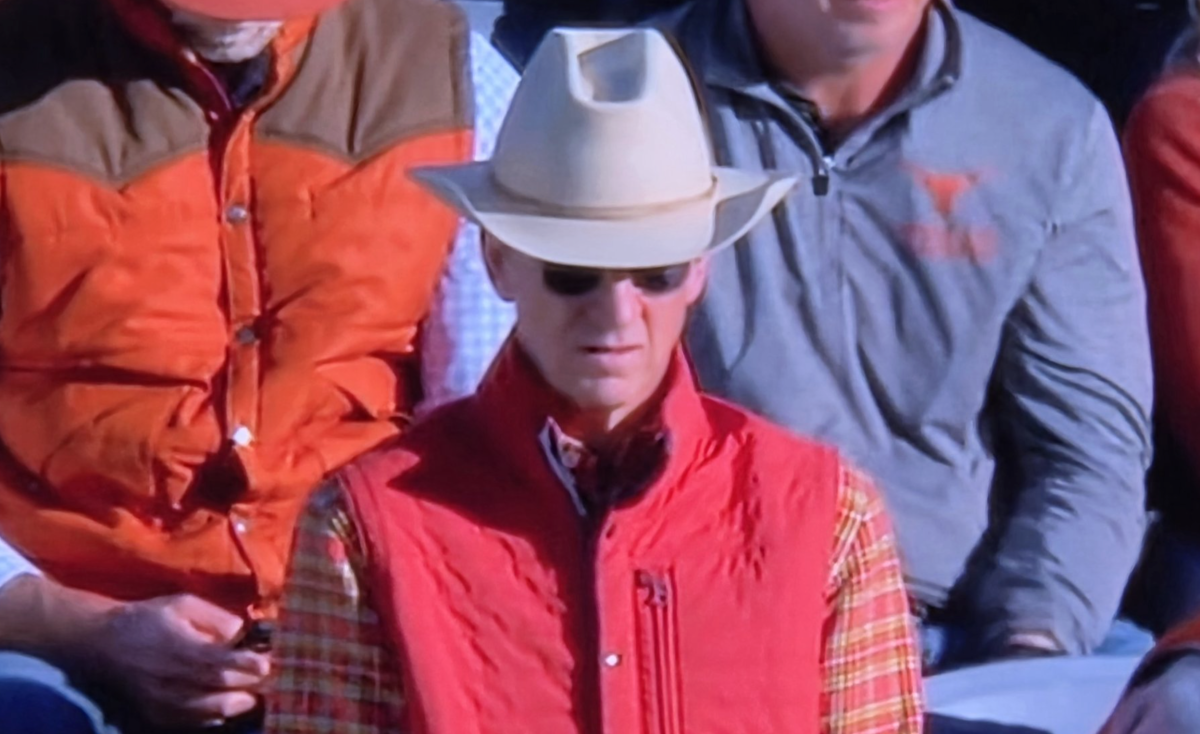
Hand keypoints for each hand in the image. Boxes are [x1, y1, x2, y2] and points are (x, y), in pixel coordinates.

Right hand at [92, 594, 270, 726]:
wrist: (100, 644)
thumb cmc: (147, 618)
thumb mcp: (181, 604)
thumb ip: (213, 617)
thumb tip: (241, 630)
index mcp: (178, 649)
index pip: (220, 663)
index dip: (246, 666)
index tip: (266, 663)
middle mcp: (171, 680)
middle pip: (219, 690)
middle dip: (248, 686)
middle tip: (270, 679)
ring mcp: (162, 702)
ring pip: (208, 712)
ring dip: (236, 704)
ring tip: (253, 694)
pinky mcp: (154, 716)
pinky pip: (191, 723)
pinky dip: (214, 717)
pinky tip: (228, 707)